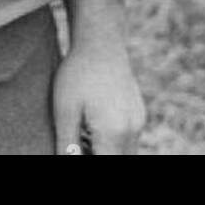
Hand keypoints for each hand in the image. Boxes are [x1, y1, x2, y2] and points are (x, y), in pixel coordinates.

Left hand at [53, 0, 144, 153]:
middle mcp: (132, 130)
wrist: (100, 40)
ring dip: (106, 152)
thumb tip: (65, 162)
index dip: (90, 163)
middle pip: (117, 161)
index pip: (105, 165)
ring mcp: (139, 122)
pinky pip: (128, 140)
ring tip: (83, 135)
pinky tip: (93, 125)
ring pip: (125, 153)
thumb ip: (68, 145)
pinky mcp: (139, 114)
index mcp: (114, 132)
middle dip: (99, 157)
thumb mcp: (64, 110)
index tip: (77, 150)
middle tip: (78, 143)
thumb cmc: (78, 72)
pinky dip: (113, 142)